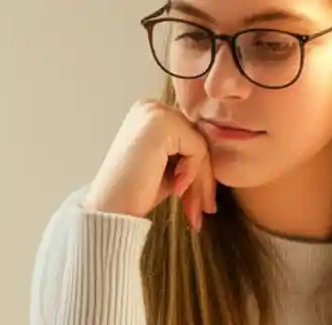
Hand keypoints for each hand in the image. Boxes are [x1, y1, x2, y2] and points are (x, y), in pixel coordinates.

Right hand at [84, 101, 217, 231]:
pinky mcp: (161, 124)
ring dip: (201, 181)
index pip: (191, 136)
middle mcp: (150, 106)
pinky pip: (198, 148)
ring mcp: (154, 112)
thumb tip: (221, 158)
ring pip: (201, 145)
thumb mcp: (169, 168)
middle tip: (203, 210)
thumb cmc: (135, 194)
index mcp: (149, 113)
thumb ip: (189, 155)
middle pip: (198, 139)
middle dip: (203, 179)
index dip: (198, 170)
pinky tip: (176, 189)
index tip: (199, 203)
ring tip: (192, 209)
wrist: (110, 211)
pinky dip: (192, 174)